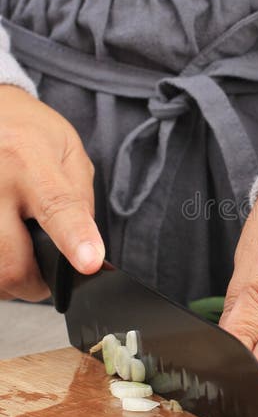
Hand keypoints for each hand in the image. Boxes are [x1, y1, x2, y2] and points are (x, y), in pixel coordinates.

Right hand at [0, 85, 103, 299]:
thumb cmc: (28, 131)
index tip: (89, 263)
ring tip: (20, 251)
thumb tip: (87, 250)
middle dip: (35, 285)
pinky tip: (4, 246)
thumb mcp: (69, 151)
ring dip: (9, 278)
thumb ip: (80, 200)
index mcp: (29, 159)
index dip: (75, 239)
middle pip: (11, 262)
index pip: (56, 206)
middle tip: (46, 277)